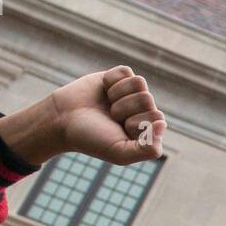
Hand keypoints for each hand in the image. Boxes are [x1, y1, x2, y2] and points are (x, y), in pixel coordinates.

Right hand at [51, 66, 165, 164]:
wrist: (63, 119)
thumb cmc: (91, 139)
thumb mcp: (119, 153)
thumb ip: (146, 150)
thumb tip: (162, 124)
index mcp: (146, 131)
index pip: (157, 119)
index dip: (137, 123)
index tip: (121, 130)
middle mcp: (141, 112)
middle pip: (147, 100)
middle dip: (125, 109)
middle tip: (111, 118)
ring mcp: (131, 94)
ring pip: (139, 83)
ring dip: (119, 95)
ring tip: (107, 106)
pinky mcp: (119, 78)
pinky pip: (126, 72)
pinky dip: (112, 81)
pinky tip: (104, 91)